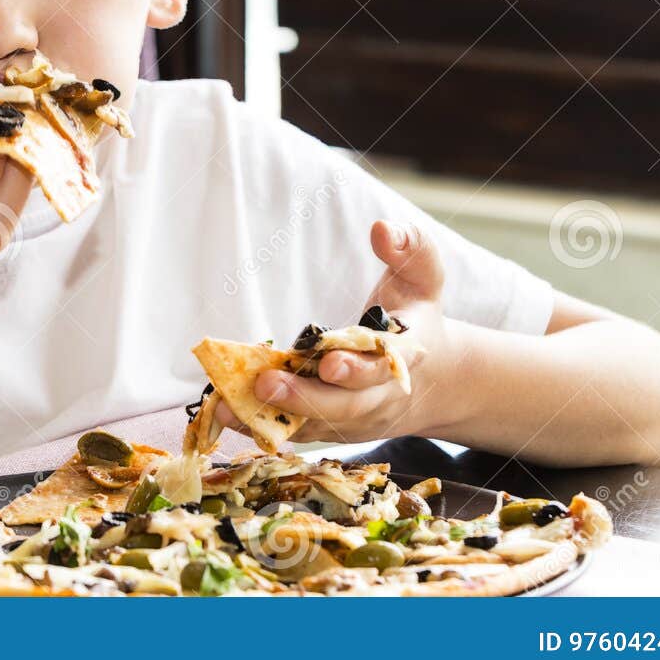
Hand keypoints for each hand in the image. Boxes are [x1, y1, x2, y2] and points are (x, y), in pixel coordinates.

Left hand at [216, 219, 460, 442]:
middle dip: (306, 397)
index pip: (383, 366)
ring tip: (228, 406)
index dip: (357, 368)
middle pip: (346, 406)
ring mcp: (356, 418)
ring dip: (272, 417)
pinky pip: (298, 431)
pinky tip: (226, 413)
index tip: (329, 361)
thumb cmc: (416, 316)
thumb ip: (411, 249)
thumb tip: (382, 228)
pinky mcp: (333, 428)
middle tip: (266, 383)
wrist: (434, 378)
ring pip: (317, 425)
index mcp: (405, 357)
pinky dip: (261, 425)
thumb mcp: (423, 277)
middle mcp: (381, 395)